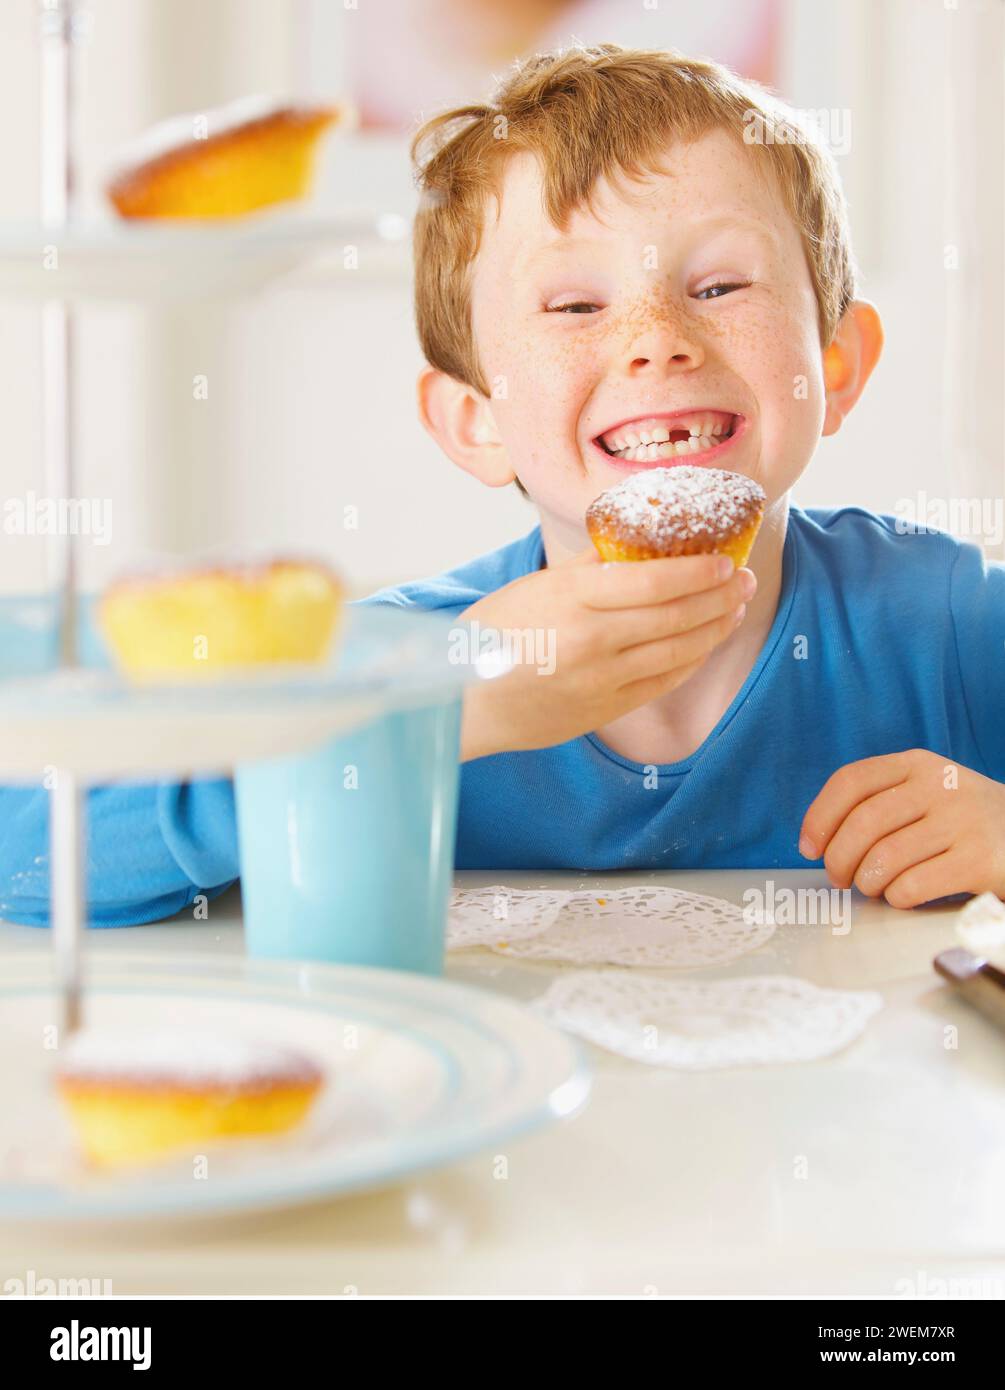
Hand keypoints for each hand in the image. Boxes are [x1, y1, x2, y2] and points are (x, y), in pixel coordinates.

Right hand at [459, 546, 754, 760]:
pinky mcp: (604, 710)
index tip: (724, 560)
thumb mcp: (536, 586)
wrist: (466, 701)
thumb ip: (589, 567)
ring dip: (715, 628)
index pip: (653, 581)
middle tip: (743, 579)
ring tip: (735, 609)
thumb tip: (637, 542)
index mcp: (572, 598)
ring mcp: (601, 680)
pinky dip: (691, 660)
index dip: (698, 572)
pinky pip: (662, 683)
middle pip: (675, 615)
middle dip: (720, 596)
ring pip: (678, 651)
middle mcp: (592, 639)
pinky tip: (705, 644)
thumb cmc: (494, 634)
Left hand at [799, 748, 1004, 907]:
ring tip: (874, 887)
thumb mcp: (925, 792)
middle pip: (862, 823)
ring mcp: (962, 821)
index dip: (819, 817)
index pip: (851, 781)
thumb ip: (879, 803)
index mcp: (917, 763)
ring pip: (884, 858)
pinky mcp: (979, 860)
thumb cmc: (960, 821)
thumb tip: (818, 840)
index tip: (808, 847)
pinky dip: (896, 897)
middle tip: (839, 879)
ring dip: (868, 882)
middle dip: (838, 859)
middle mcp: (940, 786)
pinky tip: (902, 895)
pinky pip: (912, 885)